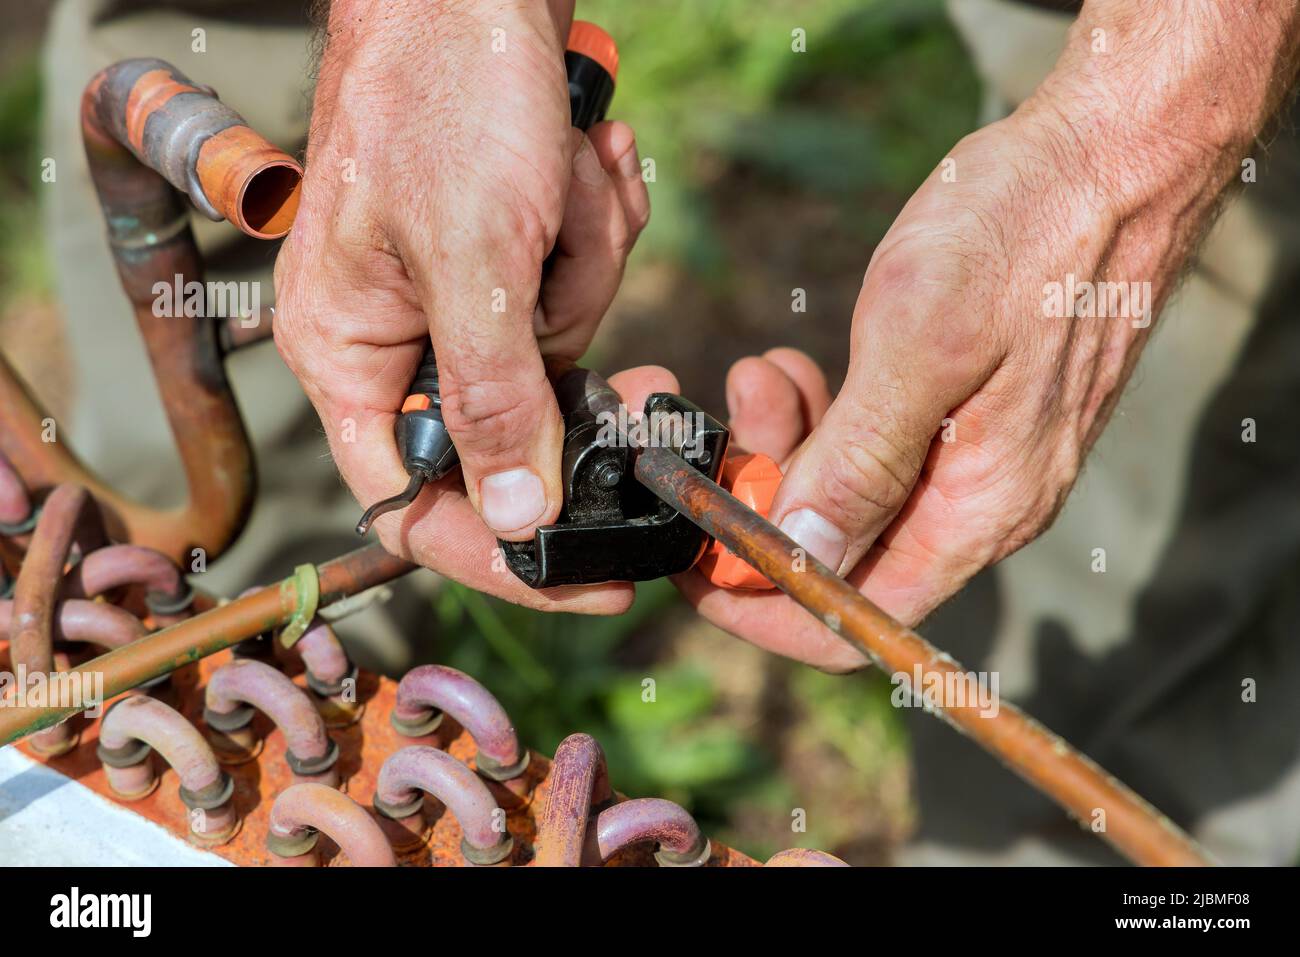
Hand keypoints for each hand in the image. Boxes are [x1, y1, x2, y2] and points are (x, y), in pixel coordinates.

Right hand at [274, 0, 648, 610]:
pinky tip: (579, 163)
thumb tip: (517, 521)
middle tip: (561, 250)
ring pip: (563, 351)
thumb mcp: (472, 259)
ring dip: (584, 261)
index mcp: (347, 356)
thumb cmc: (445, 99)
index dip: (506, 555)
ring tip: (559, 174)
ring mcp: (459, 300)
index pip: (418, 508)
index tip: (599, 580)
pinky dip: (595, 228)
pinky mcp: (510, 261)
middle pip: (513, 423)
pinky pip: (579, 287)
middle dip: (564, 341)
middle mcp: (397, 342)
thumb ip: (491, 400)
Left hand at [677, 76, 1268, 669]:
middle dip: (763, 497)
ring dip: (786, 448)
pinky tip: (803, 368)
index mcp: (978, 512)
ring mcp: (974, 459)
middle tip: (735, 410)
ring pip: (847, 496)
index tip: (691, 549)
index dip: (759, 602)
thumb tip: (803, 558)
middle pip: (840, 556)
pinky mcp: (965, 413)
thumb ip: (861, 465)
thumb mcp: (922, 345)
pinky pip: (872, 448)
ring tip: (769, 370)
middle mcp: (978, 504)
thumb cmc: (1027, 234)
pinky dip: (822, 419)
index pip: (853, 622)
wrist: (1113, 153)